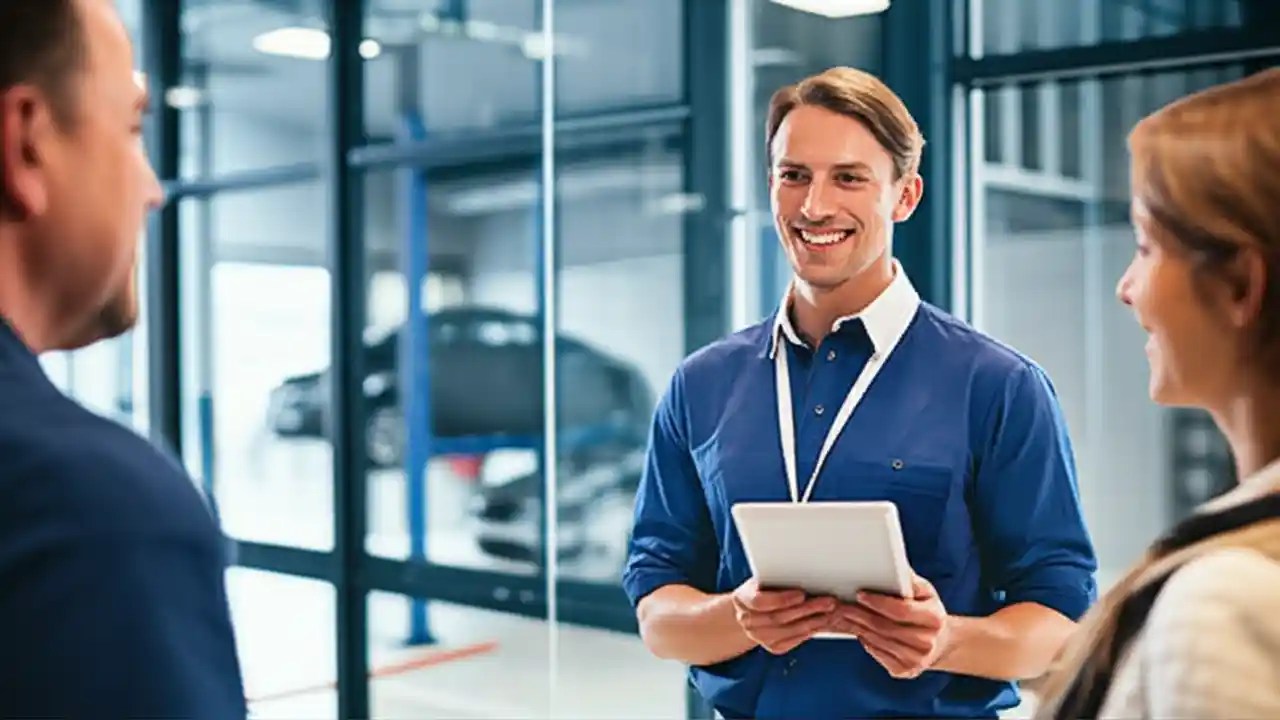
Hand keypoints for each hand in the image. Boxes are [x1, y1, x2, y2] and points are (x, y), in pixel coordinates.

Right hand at [731, 578, 836, 654]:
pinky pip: (794, 640)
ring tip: (831, 612)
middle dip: (806, 609)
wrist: (754, 610)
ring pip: (789, 631)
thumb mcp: (765, 577)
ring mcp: (759, 636)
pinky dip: (810, 631)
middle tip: (828, 602)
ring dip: (814, 622)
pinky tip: (823, 622)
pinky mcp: (773, 646)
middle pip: (778, 618)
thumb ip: (779, 576)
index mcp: (742, 599)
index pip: (759, 602)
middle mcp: (747, 621)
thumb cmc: (765, 588)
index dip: (782, 599)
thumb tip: (804, 569)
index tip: (801, 594)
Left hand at [829, 575, 950, 679]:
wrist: (939, 642)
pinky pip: (877, 653)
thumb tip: (893, 565)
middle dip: (859, 614)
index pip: (901, 610)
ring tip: (842, 614)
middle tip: (840, 604)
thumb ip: (909, 580)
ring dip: (857, 626)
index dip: (878, 602)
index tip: (860, 594)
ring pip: (878, 640)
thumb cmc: (927, 612)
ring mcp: (916, 659)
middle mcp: (927, 641)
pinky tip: (856, 629)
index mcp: (934, 618)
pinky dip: (864, 640)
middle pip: (885, 627)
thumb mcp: (925, 592)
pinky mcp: (904, 670)